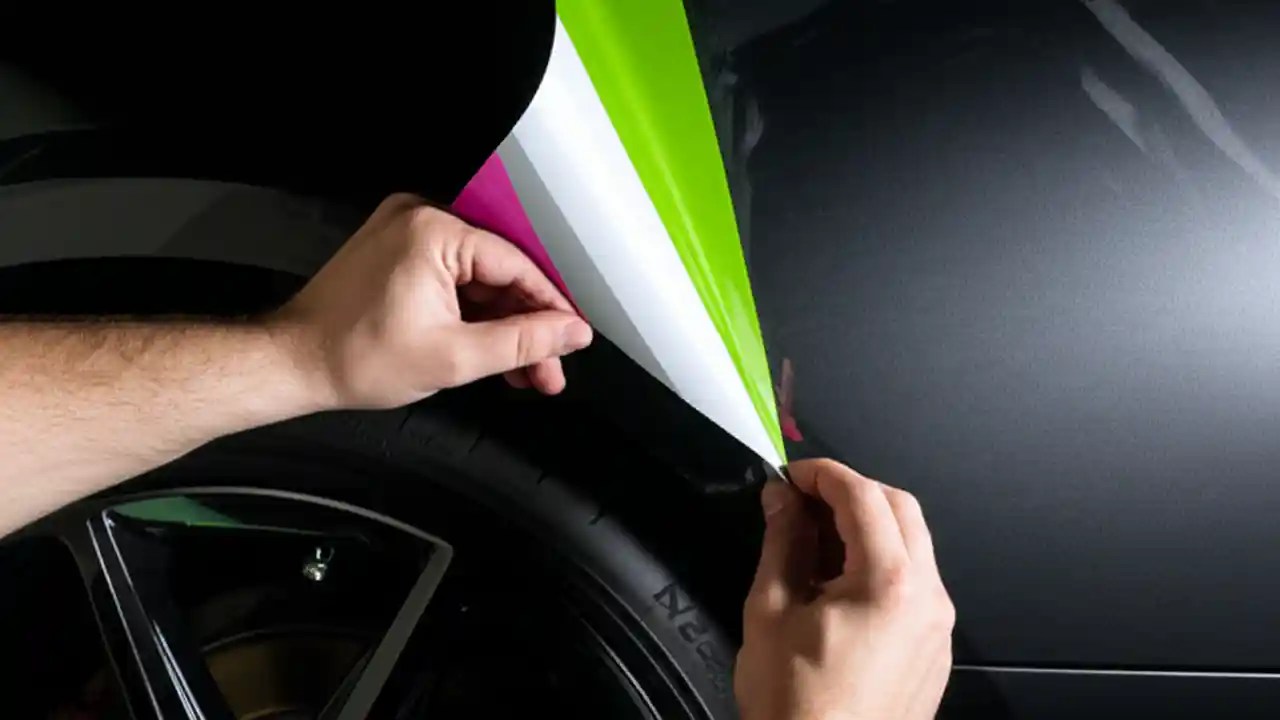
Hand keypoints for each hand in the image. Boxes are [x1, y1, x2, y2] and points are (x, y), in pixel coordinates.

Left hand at [270, 194, 591, 408]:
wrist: (293, 365)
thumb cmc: (354, 357)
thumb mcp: (455, 358)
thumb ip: (523, 342)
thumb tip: (571, 333)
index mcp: (434, 231)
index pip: (516, 266)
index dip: (551, 308)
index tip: (573, 338)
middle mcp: (420, 219)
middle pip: (499, 273)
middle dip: (527, 326)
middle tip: (549, 368)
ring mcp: (406, 233)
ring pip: (479, 281)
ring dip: (502, 326)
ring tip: (525, 371)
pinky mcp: (398, 251)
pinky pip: (454, 280)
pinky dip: (473, 315)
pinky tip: (494, 351)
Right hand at [735, 459, 954, 719]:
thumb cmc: (793, 702)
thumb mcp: (770, 612)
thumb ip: (781, 543)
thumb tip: (781, 497)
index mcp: (887, 583)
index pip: (863, 495)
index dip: (823, 474)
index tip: (791, 475)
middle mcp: (928, 597)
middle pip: (901, 509)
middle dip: (853, 491)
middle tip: (805, 500)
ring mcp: (938, 627)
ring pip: (915, 546)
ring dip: (870, 526)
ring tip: (817, 543)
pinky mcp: (936, 650)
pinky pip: (918, 585)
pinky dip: (884, 564)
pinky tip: (842, 584)